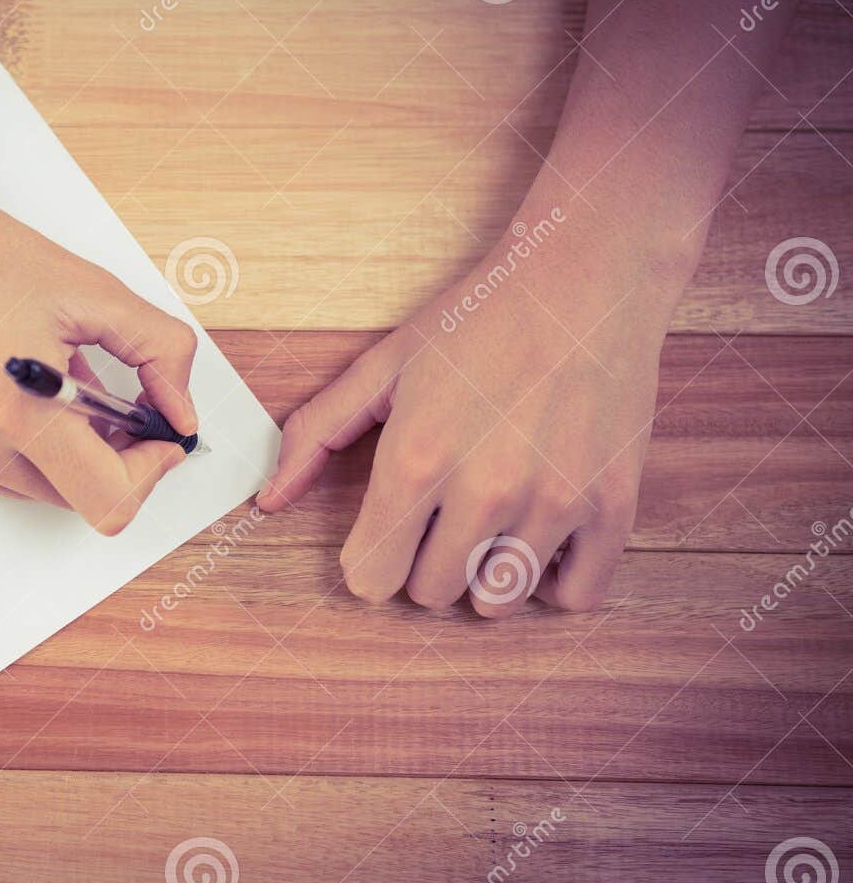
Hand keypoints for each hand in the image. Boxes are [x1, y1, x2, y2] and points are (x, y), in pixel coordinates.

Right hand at [0, 188, 198, 535]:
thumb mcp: (94, 291)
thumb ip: (159, 353)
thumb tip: (182, 414)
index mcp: (18, 408)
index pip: (110, 498)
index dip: (151, 472)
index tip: (161, 436)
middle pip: (84, 501)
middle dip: (118, 458)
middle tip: (120, 404)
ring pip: (51, 492)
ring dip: (75, 452)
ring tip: (62, 386)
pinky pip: (12, 478)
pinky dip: (36, 447)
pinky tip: (26, 394)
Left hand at [256, 213, 675, 613]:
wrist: (584, 280)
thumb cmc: (479, 321)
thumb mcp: (383, 368)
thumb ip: (317, 435)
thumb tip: (268, 501)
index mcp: (416, 459)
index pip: (370, 579)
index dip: (370, 558)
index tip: (389, 529)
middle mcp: (484, 491)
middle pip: (429, 593)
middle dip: (425, 561)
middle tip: (443, 511)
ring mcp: (554, 502)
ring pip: (497, 602)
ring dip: (487, 572)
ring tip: (492, 520)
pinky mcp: (613, 506)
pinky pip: (576, 597)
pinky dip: (555, 580)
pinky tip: (541, 538)